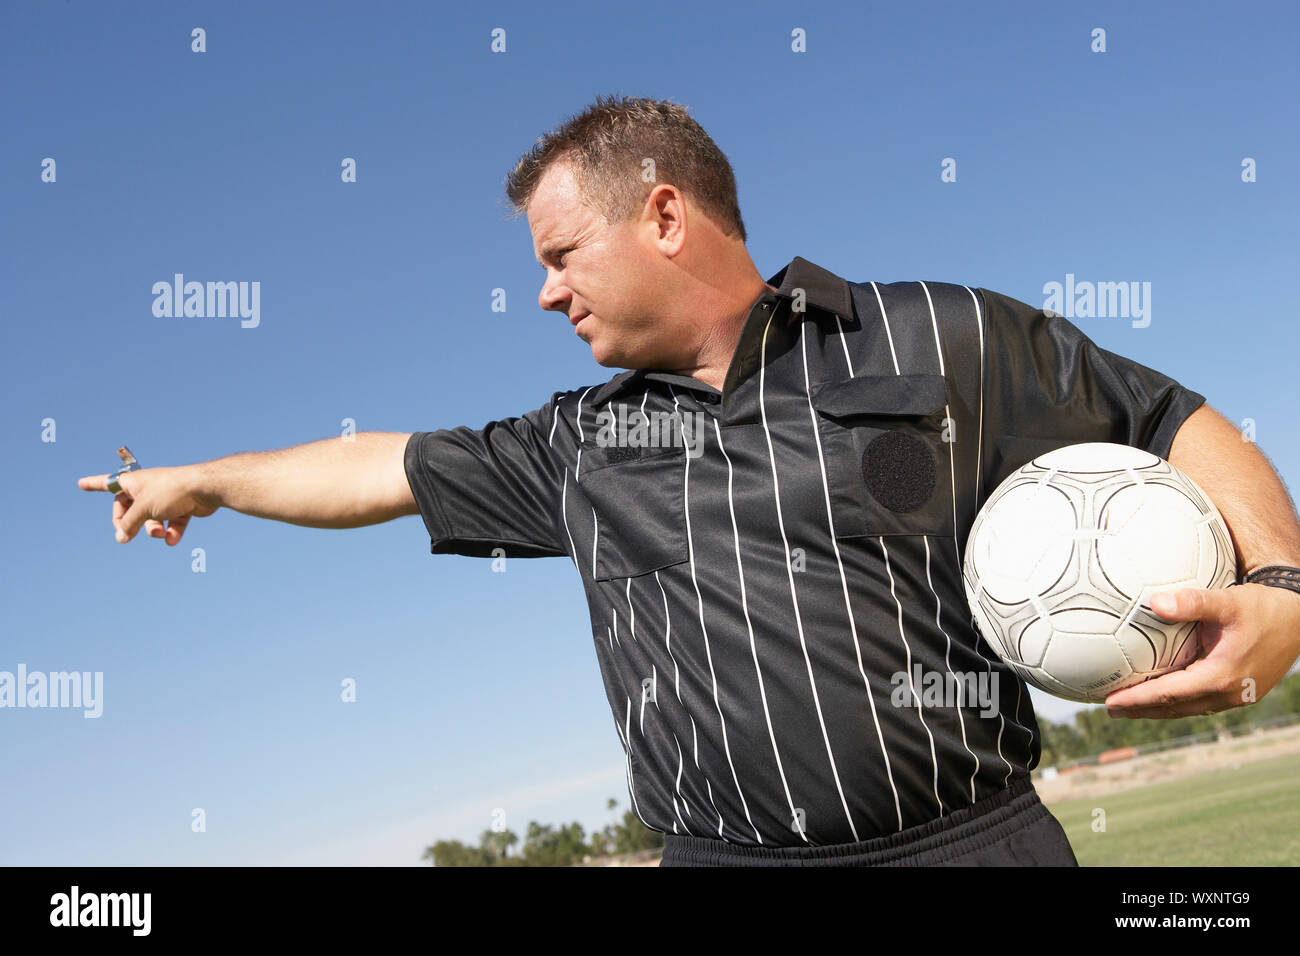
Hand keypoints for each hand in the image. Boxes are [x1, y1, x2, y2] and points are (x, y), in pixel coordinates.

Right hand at [77, 464, 217, 545]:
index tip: (80, 483)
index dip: (94, 484)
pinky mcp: (182, 508)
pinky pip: (172, 524)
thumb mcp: (143, 509)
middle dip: (131, 524)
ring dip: (154, 530)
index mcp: (133, 482)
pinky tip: (173, 539)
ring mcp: (165, 498)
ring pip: (152, 520)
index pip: (107, 483)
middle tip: (127, 536)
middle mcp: (147, 488)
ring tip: (160, 533)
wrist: (204, 488)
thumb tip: (120, 538)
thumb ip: (129, 524)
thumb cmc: (170, 491)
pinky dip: (172, 532)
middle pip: (130, 510)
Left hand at [1104, 584, 1299, 718]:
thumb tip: (1153, 601)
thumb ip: (1191, 602)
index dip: (1137, 700)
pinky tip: (1163, 692)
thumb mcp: (1227, 601)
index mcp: (1222, 677)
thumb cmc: (1263, 607)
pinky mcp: (1242, 692)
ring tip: (1129, 706)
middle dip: (1141, 710)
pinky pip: (1202, 701)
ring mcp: (1237, 696)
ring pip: (1189, 707)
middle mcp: (1229, 693)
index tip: (1110, 702)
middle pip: (1175, 708)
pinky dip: (1178, 700)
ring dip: (1158, 708)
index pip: (1169, 694)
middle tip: (1109, 708)